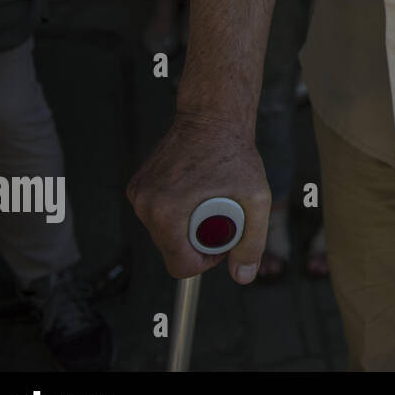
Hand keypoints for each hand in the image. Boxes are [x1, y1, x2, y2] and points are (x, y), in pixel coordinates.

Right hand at [127, 111, 270, 282]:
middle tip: (220, 215)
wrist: (212, 118)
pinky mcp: (138, 185)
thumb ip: (253, 242)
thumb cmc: (234, 154)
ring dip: (186, 226)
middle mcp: (145, 205)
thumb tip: (243, 276)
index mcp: (167, 213)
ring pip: (163, 233)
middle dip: (197, 242)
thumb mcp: (256, 199)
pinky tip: (193, 191)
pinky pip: (156, 214)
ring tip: (208, 200)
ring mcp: (138, 194)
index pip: (180, 266)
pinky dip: (175, 210)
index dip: (206, 262)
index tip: (222, 242)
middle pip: (171, 250)